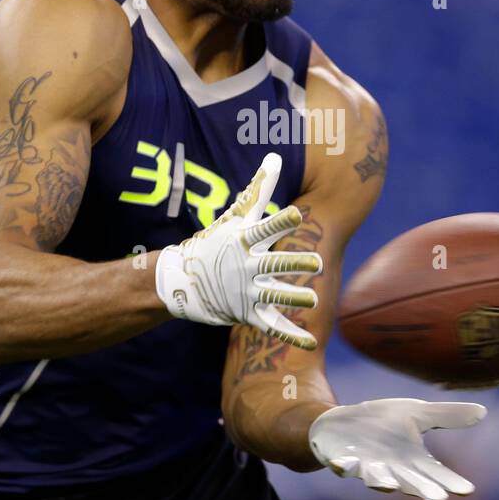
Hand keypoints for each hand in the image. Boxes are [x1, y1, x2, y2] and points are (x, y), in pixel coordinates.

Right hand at [155, 152, 323, 348]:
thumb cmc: (215, 242)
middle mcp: (246, 266)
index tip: (297, 214)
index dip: (280, 221)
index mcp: (244, 241)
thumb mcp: (237, 215)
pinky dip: (292, 336)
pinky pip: (272, 326)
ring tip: (313, 301)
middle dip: (293, 263)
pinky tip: (312, 344)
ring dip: (292, 299)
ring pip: (274, 295)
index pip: (264, 228)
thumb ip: (259, 188)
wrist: (183, 281)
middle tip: (315, 263)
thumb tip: (276, 155)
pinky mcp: (248, 313)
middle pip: (274, 263)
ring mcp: (246, 291)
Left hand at [308, 398, 486, 499]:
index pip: (436, 473)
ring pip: (376, 479)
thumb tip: (483, 412)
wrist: (340, 423)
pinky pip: (343, 466)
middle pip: (410, 482)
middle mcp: (392, 468)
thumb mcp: (416, 413)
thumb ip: (446, 416)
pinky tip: (344, 465)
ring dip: (382, 482)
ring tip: (390, 485)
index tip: (467, 490)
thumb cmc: (382, 422)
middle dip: (422, 490)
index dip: (450, 482)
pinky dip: (344, 466)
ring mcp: (366, 466)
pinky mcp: (342, 459)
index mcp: (412, 460)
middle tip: (438, 498)